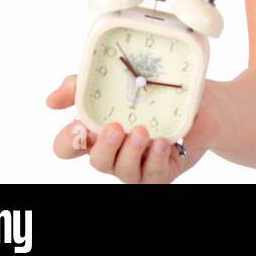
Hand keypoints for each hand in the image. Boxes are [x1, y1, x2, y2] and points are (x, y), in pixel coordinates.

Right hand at [47, 73, 223, 182]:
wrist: (205, 105)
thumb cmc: (157, 94)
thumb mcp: (120, 80)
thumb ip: (83, 85)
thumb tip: (51, 101)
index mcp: (98, 133)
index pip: (68, 146)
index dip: (67, 140)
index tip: (78, 125)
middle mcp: (115, 152)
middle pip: (96, 162)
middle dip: (104, 147)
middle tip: (115, 127)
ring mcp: (137, 166)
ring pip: (123, 171)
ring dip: (132, 151)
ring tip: (143, 131)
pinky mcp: (160, 173)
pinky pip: (154, 174)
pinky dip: (157, 158)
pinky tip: (162, 143)